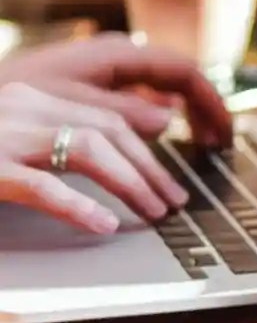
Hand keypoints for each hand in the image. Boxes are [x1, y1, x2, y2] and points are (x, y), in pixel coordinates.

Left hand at [0, 33, 232, 146]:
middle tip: (217, 145)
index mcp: (119, 54)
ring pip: (161, 86)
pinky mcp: (93, 80)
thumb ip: (120, 113)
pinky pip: (142, 94)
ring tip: (196, 144)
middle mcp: (118, 53)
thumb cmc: (12, 99)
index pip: (185, 73)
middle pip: (178, 78)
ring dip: (183, 116)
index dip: (211, 105)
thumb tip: (167, 120)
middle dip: (202, 111)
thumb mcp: (69, 109)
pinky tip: (161, 135)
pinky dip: (160, 114)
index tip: (224, 137)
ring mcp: (106, 65)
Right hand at [0, 81, 188, 233]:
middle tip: (175, 199)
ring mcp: (5, 135)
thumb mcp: (14, 137)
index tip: (167, 178)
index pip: (108, 117)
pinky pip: (43, 186)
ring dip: (131, 181)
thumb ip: (58, 139)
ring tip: (154, 210)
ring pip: (89, 149)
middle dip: (150, 166)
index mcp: (34, 99)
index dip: (146, 149)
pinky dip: (79, 205)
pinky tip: (104, 223)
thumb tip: (127, 148)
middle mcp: (24, 106)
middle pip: (109, 129)